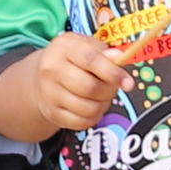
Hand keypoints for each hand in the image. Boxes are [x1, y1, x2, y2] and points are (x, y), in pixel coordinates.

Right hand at [0, 31, 129, 142]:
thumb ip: (104, 53)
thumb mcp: (86, 46)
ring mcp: (49, 93)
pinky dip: (93, 117)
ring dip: (102, 105)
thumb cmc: (72, 59)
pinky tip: (92, 106)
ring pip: (87, 108)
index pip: (91, 60)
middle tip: (112, 87)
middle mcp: (51, 70)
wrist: (41, 76)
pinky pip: (81, 123)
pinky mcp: (51, 113)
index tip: (128, 83)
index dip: (113, 73)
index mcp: (63, 48)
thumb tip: (119, 58)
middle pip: (90, 88)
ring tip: (101, 97)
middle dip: (109, 91)